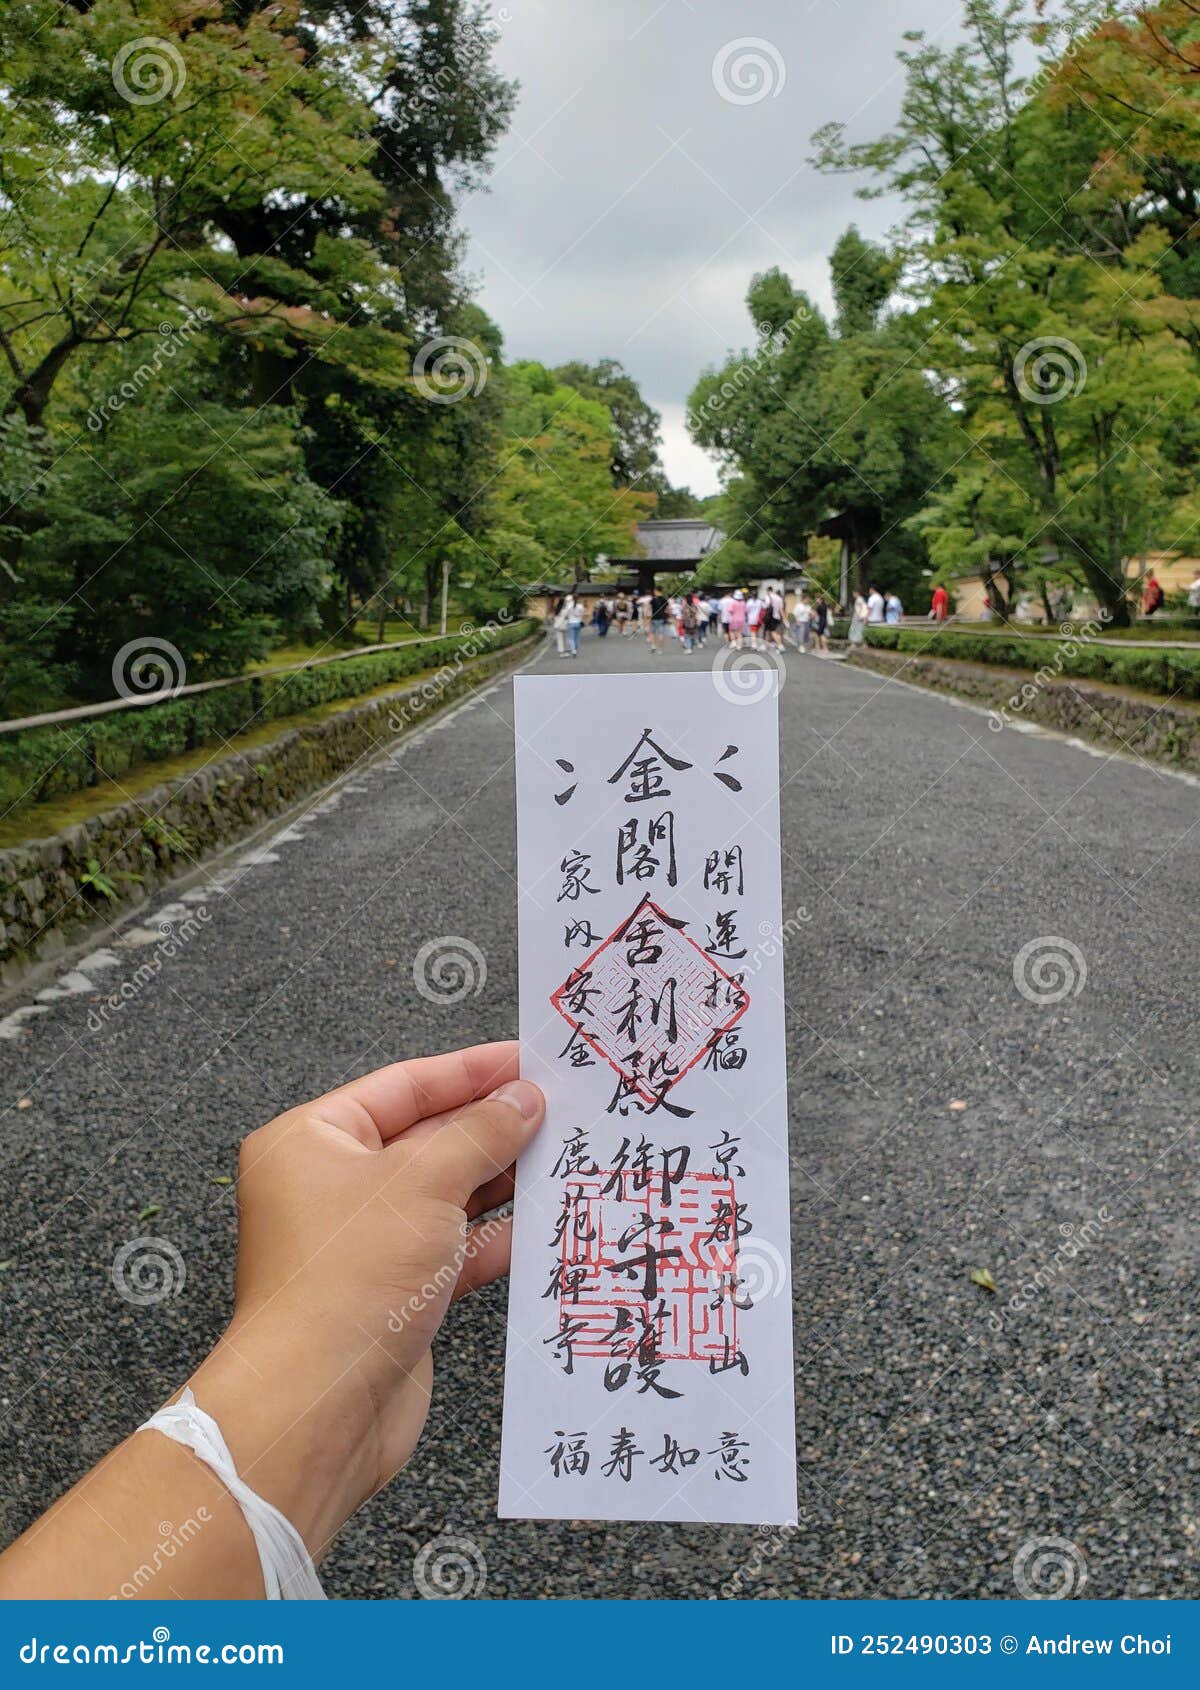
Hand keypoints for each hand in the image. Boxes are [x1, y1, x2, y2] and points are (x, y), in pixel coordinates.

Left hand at [189, 1040, 544, 1559]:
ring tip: (565, 1159)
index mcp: (312, 1141)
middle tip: (561, 1109)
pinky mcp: (394, 1294)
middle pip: (426, 1138)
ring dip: (501, 1182)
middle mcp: (331, 1187)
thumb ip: (480, 1133)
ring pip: (445, 1196)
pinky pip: (453, 1250)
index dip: (470, 1071)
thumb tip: (524, 1099)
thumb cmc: (347, 1282)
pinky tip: (544, 1226)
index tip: (528, 1060)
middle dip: (492, 1127)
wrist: (318, 1408)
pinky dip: (496, 1238)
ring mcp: (363, 1244)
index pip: (404, 1085)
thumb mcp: (422, 1183)